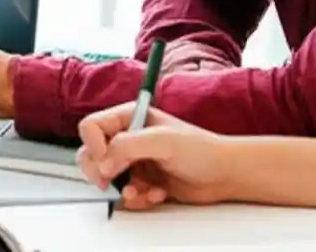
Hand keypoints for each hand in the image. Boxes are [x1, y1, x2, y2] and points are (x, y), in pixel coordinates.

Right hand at [76, 102, 231, 210]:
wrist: (224, 174)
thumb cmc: (201, 149)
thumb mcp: (163, 140)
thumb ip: (127, 146)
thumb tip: (104, 163)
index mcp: (128, 117)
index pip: (91, 127)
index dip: (94, 145)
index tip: (107, 160)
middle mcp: (127, 138)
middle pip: (91, 153)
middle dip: (101, 171)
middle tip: (112, 181)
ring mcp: (134, 161)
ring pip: (105, 177)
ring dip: (122, 187)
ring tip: (139, 190)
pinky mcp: (142, 181)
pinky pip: (124, 193)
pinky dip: (137, 198)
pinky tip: (156, 193)